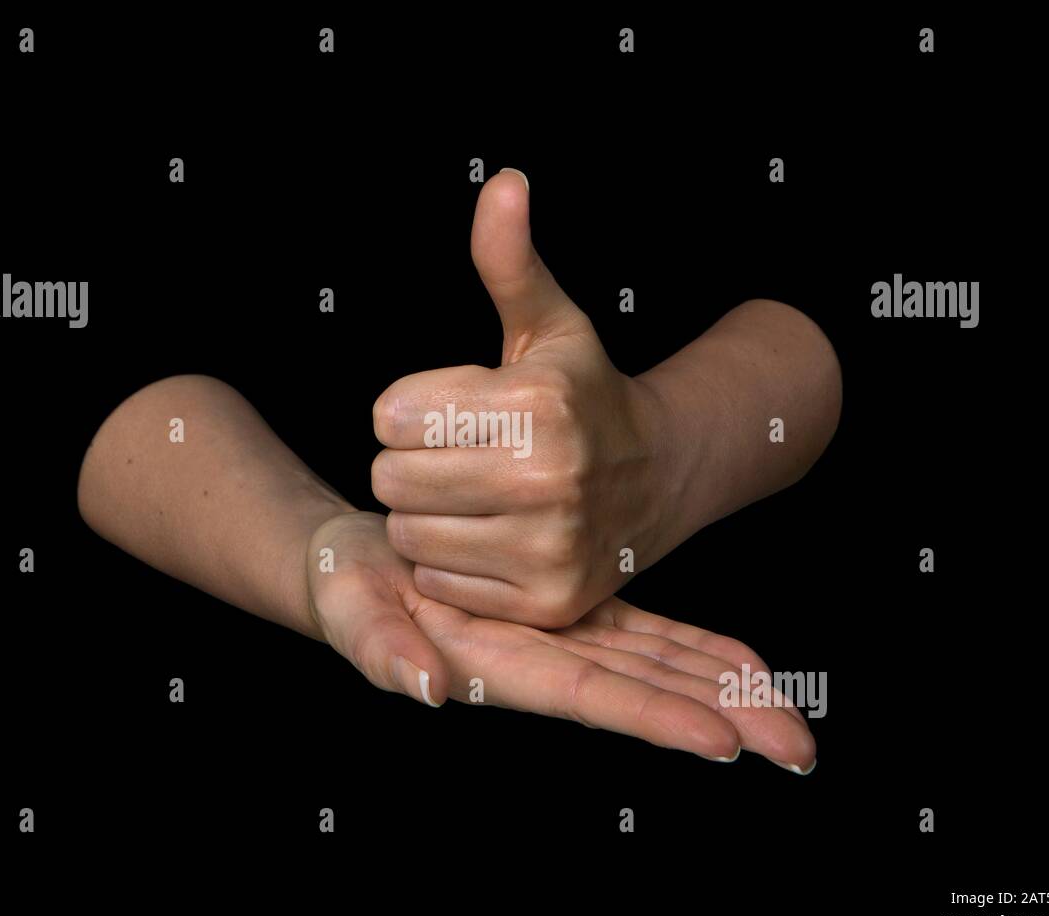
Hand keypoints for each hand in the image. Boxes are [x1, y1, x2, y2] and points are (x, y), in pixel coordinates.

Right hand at [306, 511, 816, 769]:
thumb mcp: (348, 610)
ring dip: (723, 689)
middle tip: (797, 747)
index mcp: (499, 666)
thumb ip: (381, 650)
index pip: (590, 696)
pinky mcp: (571, 609)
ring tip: (789, 714)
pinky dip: (695, 648)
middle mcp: (545, 659)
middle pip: (645, 691)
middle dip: (721, 717)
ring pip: (657, 664)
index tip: (721, 742)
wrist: (357, 561)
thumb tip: (426, 690)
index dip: (653, 718)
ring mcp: (564, 635)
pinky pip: (645, 632)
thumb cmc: (343, 590)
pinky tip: (740, 665)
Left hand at [372, 168, 676, 627]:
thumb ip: (510, 262)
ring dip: (424, 515)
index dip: (406, 408)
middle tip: (455, 455)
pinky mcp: (547, 600)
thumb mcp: (550, 325)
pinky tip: (487, 535)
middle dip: (409, 462)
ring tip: (470, 495)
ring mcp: (550, 547)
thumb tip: (502, 182)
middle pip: (391, 478)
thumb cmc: (586, 394)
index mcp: (537, 404)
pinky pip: (440, 583)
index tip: (445, 409)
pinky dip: (450, 562)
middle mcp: (548, 479)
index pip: (388, 414)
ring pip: (410, 534)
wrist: (660, 475)